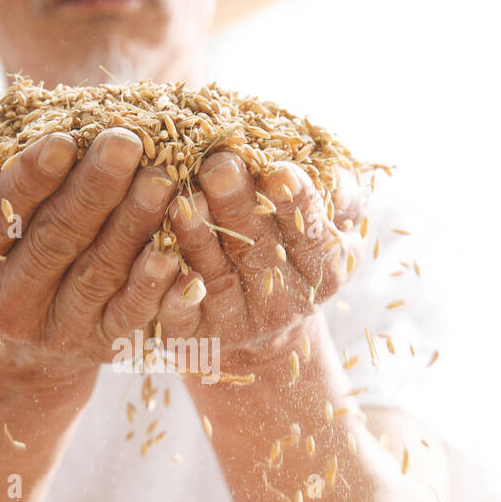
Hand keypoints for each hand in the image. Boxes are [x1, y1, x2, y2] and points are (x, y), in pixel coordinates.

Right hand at [0, 122, 185, 386]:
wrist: (8, 347)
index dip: (30, 180)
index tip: (63, 140)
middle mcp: (9, 303)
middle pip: (55, 241)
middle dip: (93, 189)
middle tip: (125, 141)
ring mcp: (59, 327)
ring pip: (99, 273)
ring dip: (133, 226)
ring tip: (160, 180)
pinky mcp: (101, 343)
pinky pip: (132, 317)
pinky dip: (158, 288)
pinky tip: (180, 256)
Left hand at [150, 150, 367, 377]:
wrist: (257, 332)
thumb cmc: (291, 254)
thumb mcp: (324, 229)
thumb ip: (339, 199)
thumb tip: (341, 176)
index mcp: (321, 269)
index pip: (311, 232)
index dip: (296, 203)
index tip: (279, 171)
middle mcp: (281, 301)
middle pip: (257, 249)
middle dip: (237, 205)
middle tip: (219, 167)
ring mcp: (236, 320)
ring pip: (215, 275)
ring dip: (199, 238)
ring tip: (183, 200)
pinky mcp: (194, 335)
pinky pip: (179, 314)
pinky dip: (172, 290)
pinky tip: (159, 258)